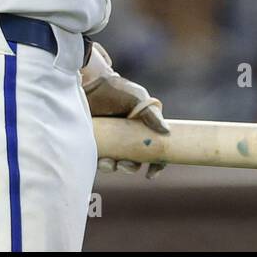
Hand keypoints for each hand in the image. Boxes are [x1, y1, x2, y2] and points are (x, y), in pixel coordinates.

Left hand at [82, 42, 168, 177]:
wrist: (90, 83)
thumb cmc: (116, 89)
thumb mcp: (137, 98)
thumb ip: (151, 114)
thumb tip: (166, 132)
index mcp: (143, 129)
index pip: (155, 150)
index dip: (156, 164)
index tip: (152, 172)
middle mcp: (129, 137)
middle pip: (135, 161)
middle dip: (131, 168)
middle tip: (125, 165)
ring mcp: (112, 141)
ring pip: (117, 164)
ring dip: (115, 168)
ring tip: (110, 163)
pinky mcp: (97, 143)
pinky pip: (101, 160)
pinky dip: (103, 164)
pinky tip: (102, 159)